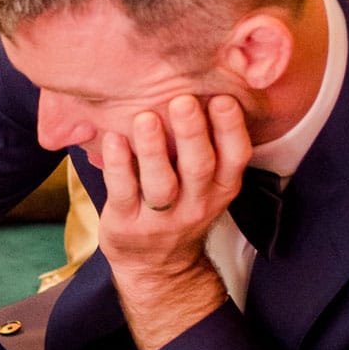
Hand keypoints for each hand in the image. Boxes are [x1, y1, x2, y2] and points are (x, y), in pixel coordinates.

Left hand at [97, 94, 249, 349]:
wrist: (158, 267)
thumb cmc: (181, 206)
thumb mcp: (206, 184)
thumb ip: (206, 144)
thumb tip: (202, 83)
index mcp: (221, 188)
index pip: (235, 157)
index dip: (230, 129)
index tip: (222, 99)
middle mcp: (197, 204)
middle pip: (199, 167)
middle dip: (192, 133)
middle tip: (182, 100)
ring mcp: (161, 218)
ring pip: (161, 183)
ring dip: (153, 149)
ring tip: (146, 118)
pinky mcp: (126, 225)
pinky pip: (123, 191)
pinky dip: (118, 164)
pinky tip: (113, 138)